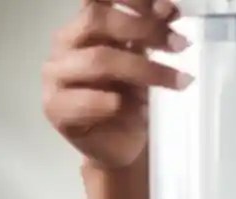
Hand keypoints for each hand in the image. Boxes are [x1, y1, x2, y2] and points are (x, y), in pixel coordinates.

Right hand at [42, 0, 192, 169]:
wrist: (123, 148)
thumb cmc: (132, 102)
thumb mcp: (146, 63)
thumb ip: (151, 37)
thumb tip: (168, 10)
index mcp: (85, 27)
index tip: (169, 8)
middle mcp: (65, 44)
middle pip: (96, 21)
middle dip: (144, 28)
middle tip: (180, 44)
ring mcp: (56, 76)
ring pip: (98, 60)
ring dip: (145, 69)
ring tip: (179, 81)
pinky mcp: (55, 108)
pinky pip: (85, 99)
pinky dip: (116, 103)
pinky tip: (140, 112)